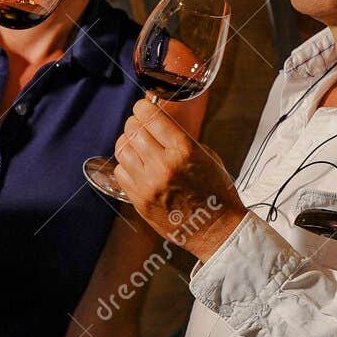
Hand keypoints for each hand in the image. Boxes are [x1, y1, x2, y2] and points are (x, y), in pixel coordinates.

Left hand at [112, 97, 245, 257]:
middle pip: (133, 131)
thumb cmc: (216, 193)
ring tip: (135, 145)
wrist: (216, 229)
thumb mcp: (207, 157)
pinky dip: (125, 165)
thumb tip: (159, 125)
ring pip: (122, 150)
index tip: (142, 107)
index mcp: (184, 150)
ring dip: (127, 143)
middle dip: (134, 123)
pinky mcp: (139, 199)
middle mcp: (164, 165)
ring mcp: (149, 184)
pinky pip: (120, 172)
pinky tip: (136, 166)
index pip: (152, 118)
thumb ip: (181, 140)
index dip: (142, 108)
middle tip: (139, 125)